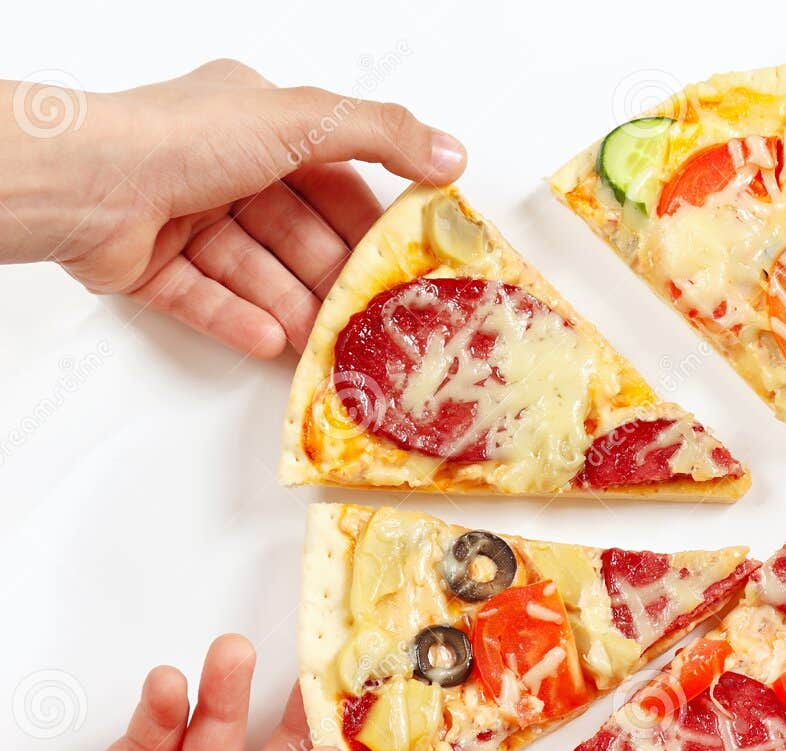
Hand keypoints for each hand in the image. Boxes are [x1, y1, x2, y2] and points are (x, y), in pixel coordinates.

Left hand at [0, 60, 466, 356]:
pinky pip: (206, 299)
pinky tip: (269, 343)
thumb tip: (451, 154)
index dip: (365, 219)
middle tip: (369, 316)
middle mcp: (218, 165)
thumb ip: (382, 134)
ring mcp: (181, 217)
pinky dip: (238, 320)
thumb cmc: (184, 138)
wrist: (83, 183)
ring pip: (254, 271)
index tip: (401, 260)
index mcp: (253, 122)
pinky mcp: (150, 265)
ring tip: (323, 342)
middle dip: (329, 276)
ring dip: (289, 306)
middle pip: (294, 233)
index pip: (328, 177)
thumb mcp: (302, 120)